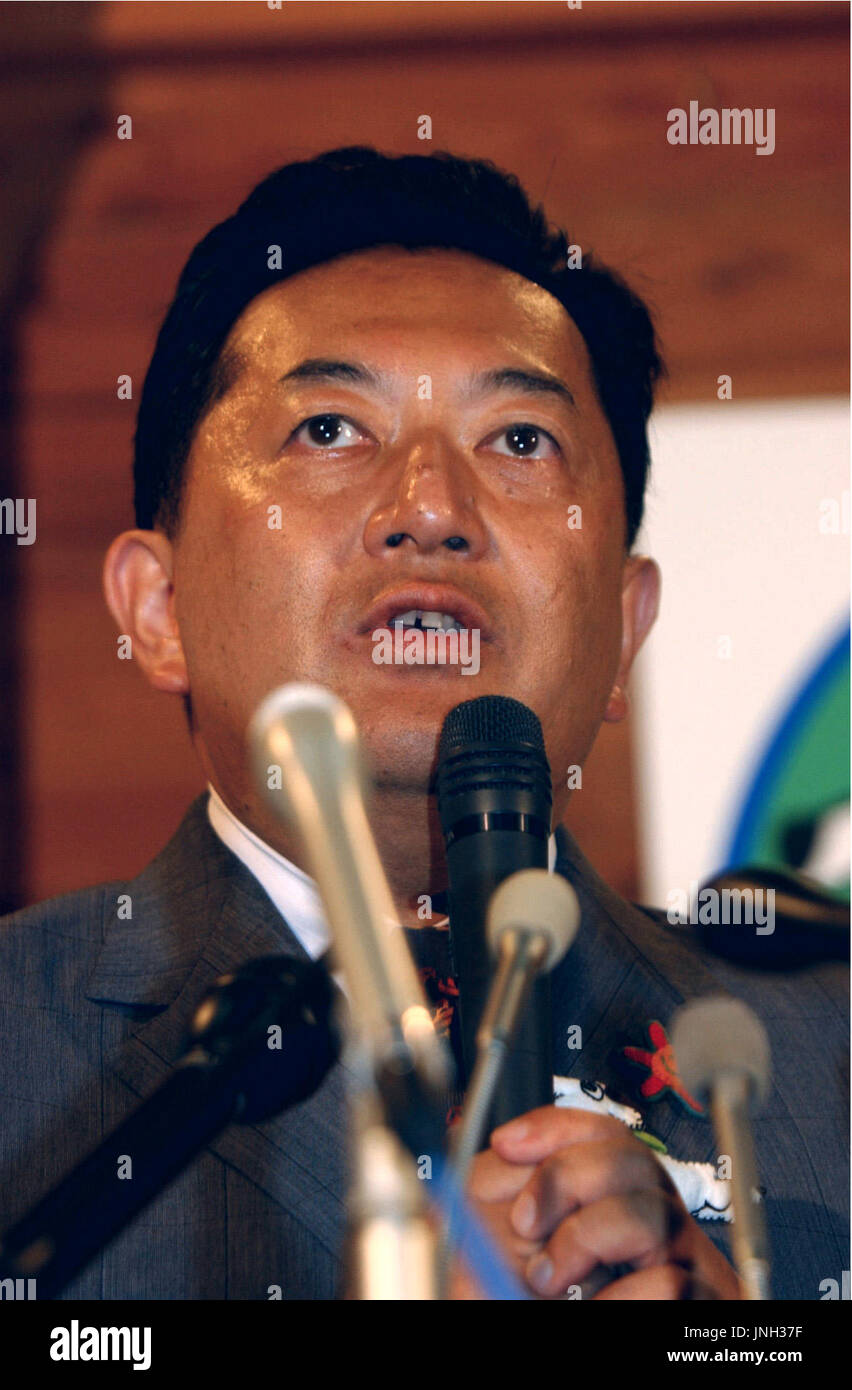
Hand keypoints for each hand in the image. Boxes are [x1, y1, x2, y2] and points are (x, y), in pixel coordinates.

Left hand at [456, 1105, 740, 1299]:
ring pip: (649, 1211)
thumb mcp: (524, 1255)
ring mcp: (683, 1266)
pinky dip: (617, 1296)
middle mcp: (654, 1226)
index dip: (555, 1126)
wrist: (602, 1374)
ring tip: (550, 1279)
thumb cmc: (545, 1306)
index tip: (506, 1145)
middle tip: (526, 1224)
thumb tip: (499, 1152)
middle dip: (565, 1177)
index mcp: (614, 1204)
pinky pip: (666, 1283)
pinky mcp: (697, 1305)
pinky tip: (594, 1306)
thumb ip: (516, 1205)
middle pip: (629, 1155)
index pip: (602, 1132)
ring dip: (585, 1238)